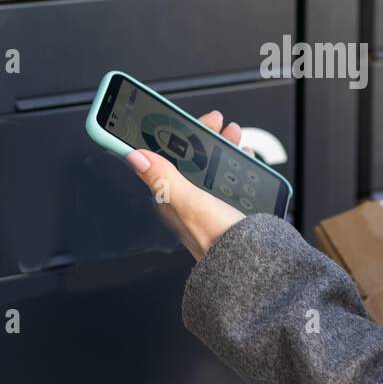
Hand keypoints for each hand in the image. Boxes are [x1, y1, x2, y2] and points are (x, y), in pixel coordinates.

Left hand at [124, 109, 253, 260]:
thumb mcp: (190, 203)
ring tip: (235, 137)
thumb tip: (133, 156)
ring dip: (220, 146)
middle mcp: (186, 198)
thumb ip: (163, 178)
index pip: (161, 156)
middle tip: (217, 122)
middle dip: (201, 135)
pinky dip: (233, 165)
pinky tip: (243, 162)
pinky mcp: (225, 208)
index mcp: (171, 195)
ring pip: (208, 166)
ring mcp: (206, 203)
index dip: (167, 134)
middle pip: (188, 157)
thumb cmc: (219, 241)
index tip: (174, 116)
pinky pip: (225, 179)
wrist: (248, 267)